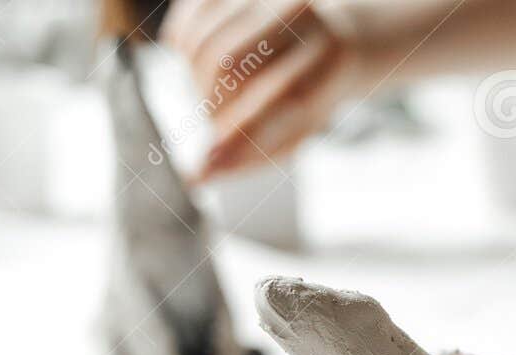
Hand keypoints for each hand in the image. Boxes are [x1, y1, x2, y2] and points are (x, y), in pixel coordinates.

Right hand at [162, 0, 359, 180]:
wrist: (329, 39)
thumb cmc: (311, 94)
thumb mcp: (300, 129)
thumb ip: (254, 153)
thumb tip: (199, 175)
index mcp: (330, 61)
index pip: (282, 97)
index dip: (238, 134)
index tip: (205, 166)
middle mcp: (301, 17)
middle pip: (228, 66)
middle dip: (212, 105)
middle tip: (216, 124)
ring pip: (204, 44)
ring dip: (195, 82)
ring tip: (214, 97)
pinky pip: (189, 19)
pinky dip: (184, 48)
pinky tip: (199, 63)